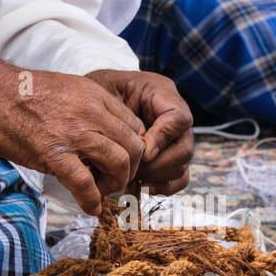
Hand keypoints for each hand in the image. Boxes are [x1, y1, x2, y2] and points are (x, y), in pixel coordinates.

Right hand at [0, 34, 146, 215]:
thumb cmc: (16, 92)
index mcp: (94, 95)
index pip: (134, 126)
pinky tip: (89, 207)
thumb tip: (91, 135)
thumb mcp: (63, 89)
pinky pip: (85, 183)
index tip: (120, 162)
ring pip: (120, 163)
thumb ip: (84, 109)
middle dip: (130, 169)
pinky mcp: (54, 153)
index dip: (133, 149)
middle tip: (112, 180)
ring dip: (115, 184)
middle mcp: (92, 112)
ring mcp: (75, 132)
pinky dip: (92, 200)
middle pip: (135, 147)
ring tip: (100, 192)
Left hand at [86, 69, 192, 194]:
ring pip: (181, 166)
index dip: (163, 138)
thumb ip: (121, 113)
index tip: (143, 153)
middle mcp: (174, 117)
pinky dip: (161, 187)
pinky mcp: (168, 157)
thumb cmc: (99, 90)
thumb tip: (144, 151)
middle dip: (158, 166)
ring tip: (130, 178)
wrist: (90, 97)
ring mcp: (174, 139)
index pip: (179, 118)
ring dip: (156, 177)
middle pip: (184, 149)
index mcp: (162, 94)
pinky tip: (139, 186)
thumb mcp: (105, 89)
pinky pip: (178, 178)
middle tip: (133, 172)